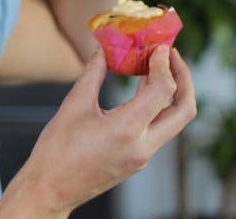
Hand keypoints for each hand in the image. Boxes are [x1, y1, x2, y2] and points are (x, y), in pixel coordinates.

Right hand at [0, 46, 196, 216]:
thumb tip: (103, 48)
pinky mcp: (137, 160)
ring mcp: (142, 156)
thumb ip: (93, 73)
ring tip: (158, 65)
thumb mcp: (73, 105)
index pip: (163, 90)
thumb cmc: (57, 150)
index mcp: (127, 130)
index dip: (164, 64)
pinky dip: (157, 105)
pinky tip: (142, 88)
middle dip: (184, 79)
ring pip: (173, 121)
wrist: (50, 189)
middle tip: (172, 55)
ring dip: (171, 92)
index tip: (159, 46)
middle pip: (184, 110)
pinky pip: (158, 129)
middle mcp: (143, 146)